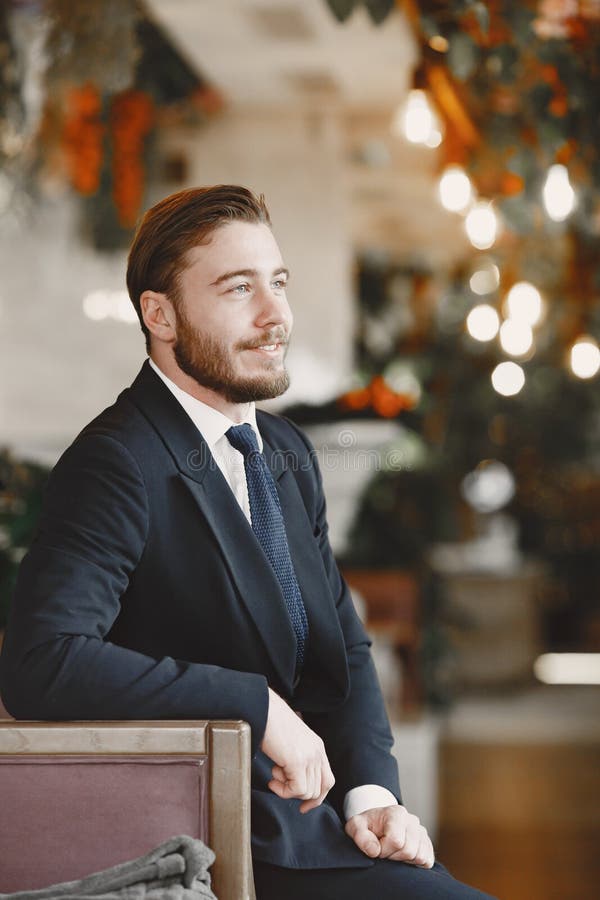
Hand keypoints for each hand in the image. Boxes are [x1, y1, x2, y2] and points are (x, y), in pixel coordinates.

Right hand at [261, 688, 334, 812]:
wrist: (262, 709)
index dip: (317, 797)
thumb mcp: (290, 742)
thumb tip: (293, 782)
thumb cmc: (270, 723)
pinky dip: (283, 791)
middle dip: (297, 794)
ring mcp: (309, 756)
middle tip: (278, 784)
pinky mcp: (298, 761)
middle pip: (318, 790)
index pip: (327, 780)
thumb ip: (297, 758)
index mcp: (317, 746)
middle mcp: (317, 751)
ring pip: (307, 793)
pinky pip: (297, 790)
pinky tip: (272, 780)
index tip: (303, 806)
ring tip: (274, 775)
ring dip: (288, 790)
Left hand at [345, 804, 434, 867]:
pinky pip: (427, 861)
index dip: (383, 850)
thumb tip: (374, 850)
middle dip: (393, 856)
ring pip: (419, 857)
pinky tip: (402, 856)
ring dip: (403, 861)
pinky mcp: (427, 844)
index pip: (396, 841)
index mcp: (396, 813)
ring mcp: (422, 832)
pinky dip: (414, 864)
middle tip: (384, 851)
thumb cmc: (367, 827)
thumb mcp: (356, 826)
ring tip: (393, 852)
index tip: (376, 848)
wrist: (377, 825)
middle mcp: (412, 820)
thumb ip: (360, 835)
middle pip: (409, 851)